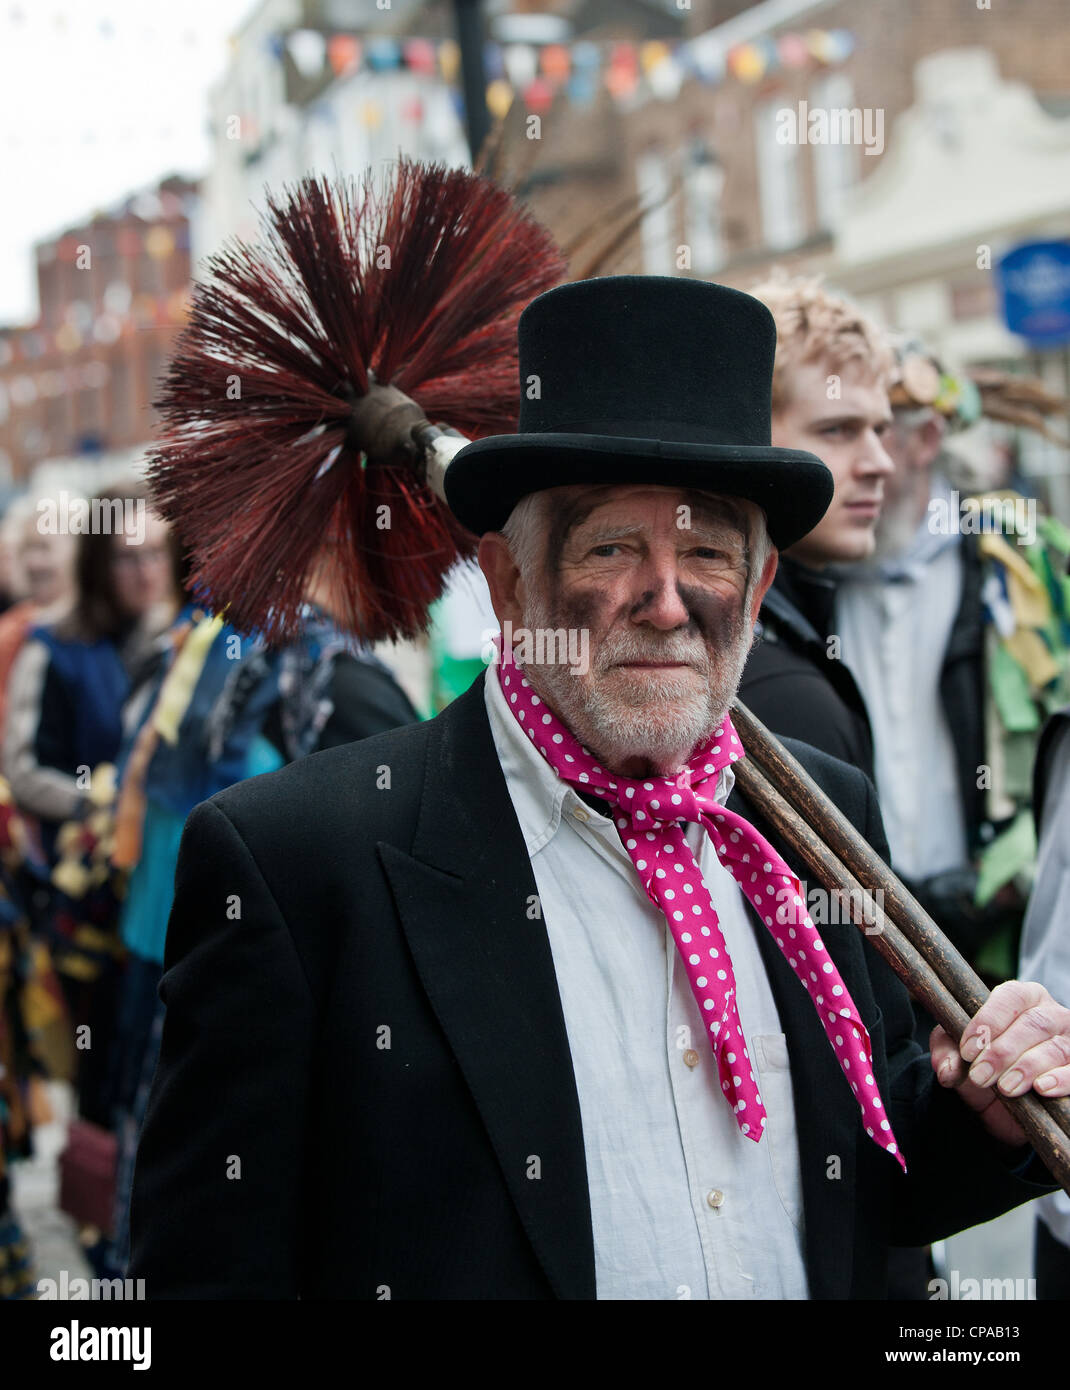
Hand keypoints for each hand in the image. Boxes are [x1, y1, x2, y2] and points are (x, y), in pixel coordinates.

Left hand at [930, 980, 1069, 1149]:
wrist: (1008, 1106)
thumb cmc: (985, 1065)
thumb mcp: (959, 1056)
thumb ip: (947, 1053)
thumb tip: (947, 1070)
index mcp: (1021, 998)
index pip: (1011, 996)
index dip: (989, 1020)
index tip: (968, 1050)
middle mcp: (1050, 1014)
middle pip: (1033, 1024)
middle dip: (1003, 1051)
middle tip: (980, 1076)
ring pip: (1055, 1048)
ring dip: (1027, 1068)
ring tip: (1006, 1088)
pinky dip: (1062, 1080)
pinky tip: (1043, 1088)